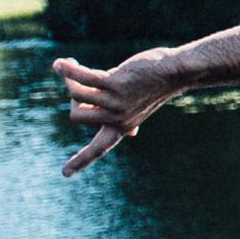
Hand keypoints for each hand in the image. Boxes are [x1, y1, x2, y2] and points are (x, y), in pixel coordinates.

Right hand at [54, 50, 175, 176]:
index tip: (65, 174)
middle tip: (82, 80)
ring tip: (70, 64)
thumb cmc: (157, 86)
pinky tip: (61, 63)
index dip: (80, 161)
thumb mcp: (142, 109)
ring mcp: (117, 102)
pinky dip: (70, 71)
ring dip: (70, 77)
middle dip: (74, 97)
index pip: (98, 149)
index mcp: (122, 127)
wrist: (178, 71)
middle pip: (76, 115)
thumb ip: (130, 122)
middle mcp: (118, 119)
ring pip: (77, 94)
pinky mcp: (116, 84)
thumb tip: (130, 135)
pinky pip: (84, 78)